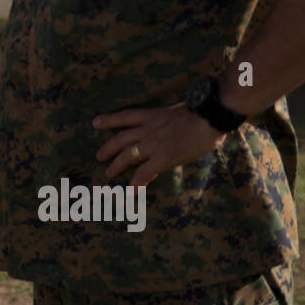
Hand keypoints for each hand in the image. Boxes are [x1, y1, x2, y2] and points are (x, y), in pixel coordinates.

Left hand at [94, 103, 226, 185]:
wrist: (209, 116)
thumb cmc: (202, 112)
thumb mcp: (178, 113)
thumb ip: (170, 122)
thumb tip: (175, 128)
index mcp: (152, 115)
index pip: (125, 116)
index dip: (109, 120)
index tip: (95, 123)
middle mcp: (148, 129)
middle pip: (121, 138)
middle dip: (108, 148)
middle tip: (99, 156)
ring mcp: (154, 144)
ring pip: (128, 155)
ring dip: (116, 165)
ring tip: (108, 174)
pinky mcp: (163, 158)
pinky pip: (145, 172)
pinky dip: (136, 183)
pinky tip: (131, 192)